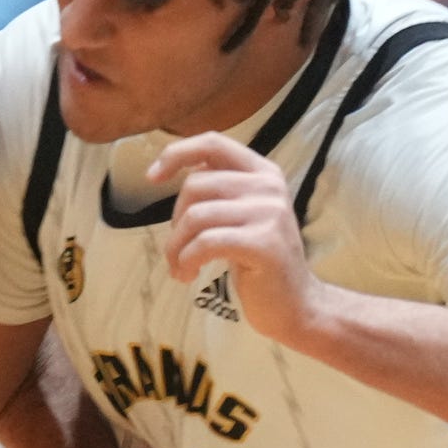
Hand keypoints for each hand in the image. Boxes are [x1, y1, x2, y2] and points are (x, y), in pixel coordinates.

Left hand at [148, 133, 325, 345]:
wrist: (295, 303)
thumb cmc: (258, 261)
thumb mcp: (240, 215)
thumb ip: (217, 190)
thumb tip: (169, 169)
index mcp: (262, 172)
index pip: (213, 143)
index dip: (177, 153)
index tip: (152, 176)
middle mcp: (268, 186)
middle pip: (195, 185)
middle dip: (174, 221)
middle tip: (177, 249)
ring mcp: (269, 213)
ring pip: (195, 216)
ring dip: (175, 247)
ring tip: (179, 267)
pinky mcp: (263, 243)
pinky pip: (205, 243)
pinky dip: (186, 261)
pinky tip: (187, 276)